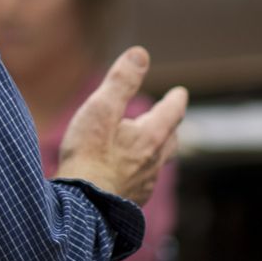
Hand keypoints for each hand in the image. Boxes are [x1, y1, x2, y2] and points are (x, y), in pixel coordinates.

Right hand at [54, 47, 186, 205]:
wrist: (80, 206)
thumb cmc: (88, 155)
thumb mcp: (101, 109)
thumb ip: (121, 82)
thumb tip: (140, 54)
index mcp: (150, 136)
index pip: (172, 112)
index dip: (176, 100)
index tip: (180, 92)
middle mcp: (153, 161)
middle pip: (170, 139)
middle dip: (171, 125)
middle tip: (169, 117)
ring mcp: (143, 184)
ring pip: (158, 162)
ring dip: (157, 149)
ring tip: (150, 145)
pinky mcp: (130, 201)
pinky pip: (143, 181)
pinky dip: (141, 170)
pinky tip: (129, 174)